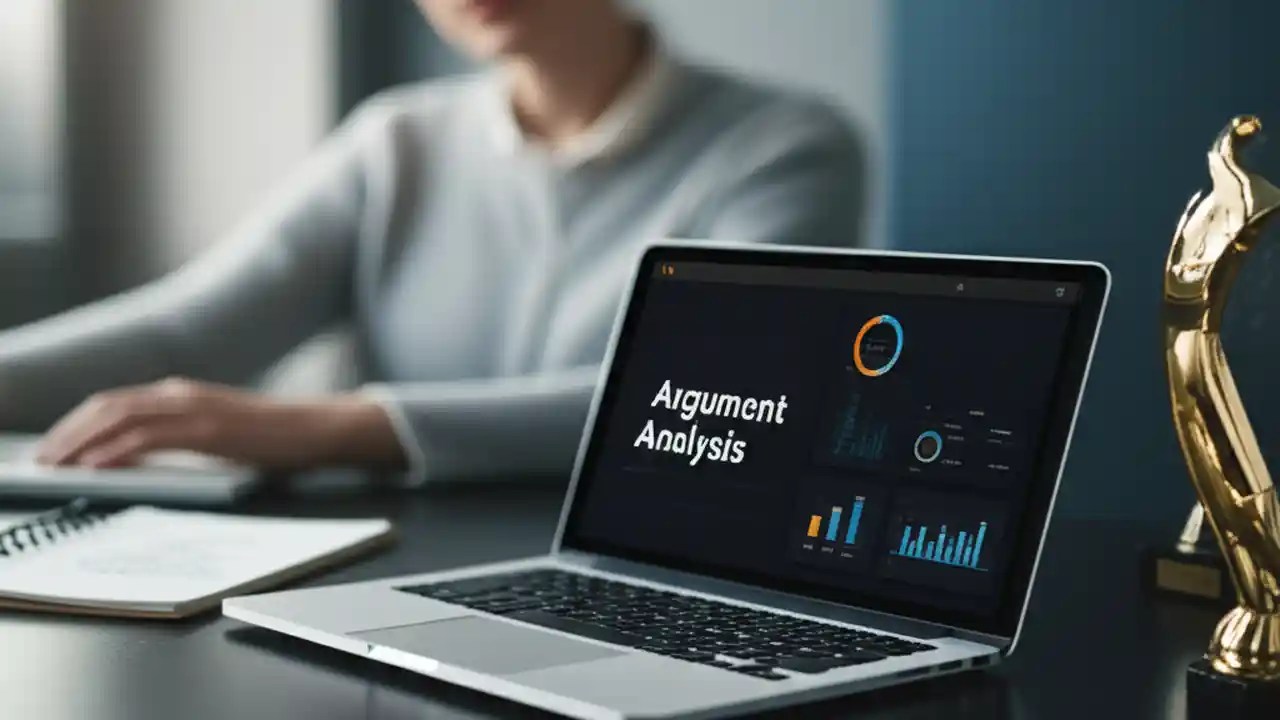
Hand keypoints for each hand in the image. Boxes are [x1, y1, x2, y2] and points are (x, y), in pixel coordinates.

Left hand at [34, 378, 404, 468]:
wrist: (316, 429)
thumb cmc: (272, 437)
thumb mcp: (216, 434)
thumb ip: (180, 439)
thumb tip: (139, 462)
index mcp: (181, 394)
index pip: (114, 403)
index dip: (77, 424)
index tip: (54, 448)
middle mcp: (181, 394)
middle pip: (107, 406)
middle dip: (68, 433)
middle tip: (43, 459)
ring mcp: (195, 408)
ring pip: (120, 417)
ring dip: (82, 441)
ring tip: (57, 464)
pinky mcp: (208, 429)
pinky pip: (149, 437)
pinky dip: (116, 450)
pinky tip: (96, 465)